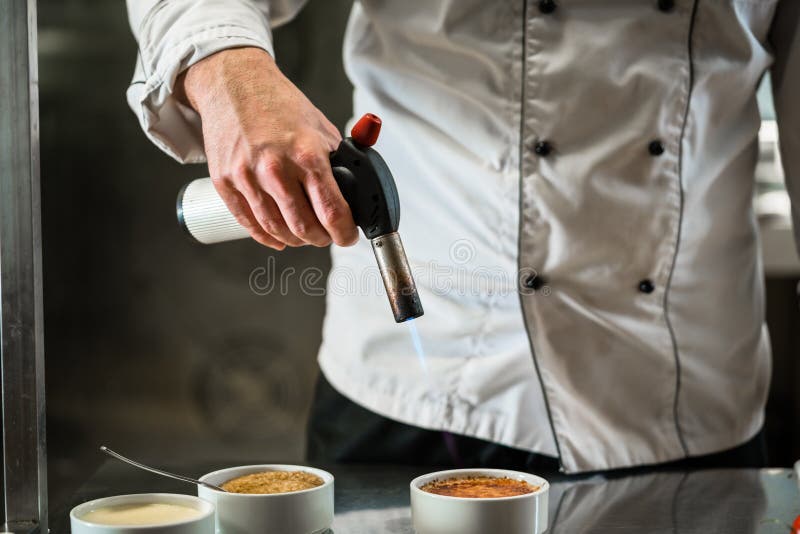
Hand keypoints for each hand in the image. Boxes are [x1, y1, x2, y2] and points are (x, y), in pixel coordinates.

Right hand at [176, 47, 358, 249]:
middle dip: (322, 238)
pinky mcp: (225, 182)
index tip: (348, 236)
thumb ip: (337, 161)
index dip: (344, 232)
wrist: (234, 84)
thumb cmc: (278, 105)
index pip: (331, 211)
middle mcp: (275, 168)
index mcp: (306, 153)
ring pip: (276, 230)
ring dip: (296, 240)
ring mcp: (246, 177)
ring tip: (305, 235)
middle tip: (328, 235)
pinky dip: (268, 236)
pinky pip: (249, 223)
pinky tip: (280, 237)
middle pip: (303, 228)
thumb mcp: (319, 127)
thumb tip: (355, 194)